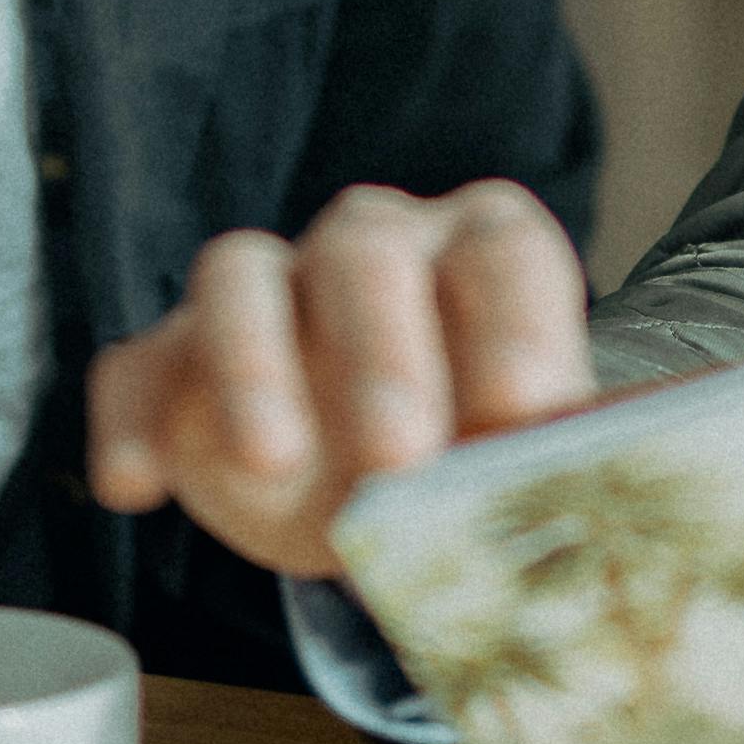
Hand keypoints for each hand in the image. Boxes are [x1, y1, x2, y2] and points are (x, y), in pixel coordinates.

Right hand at [89, 182, 595, 573]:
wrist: (385, 493)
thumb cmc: (474, 459)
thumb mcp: (522, 467)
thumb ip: (551, 467)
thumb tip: (611, 497)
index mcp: (480, 251)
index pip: (505, 252)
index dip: (517, 323)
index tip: (525, 409)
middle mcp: (373, 246)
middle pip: (367, 256)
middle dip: (383, 354)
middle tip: (399, 454)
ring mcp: (267, 290)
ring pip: (241, 276)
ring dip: (252, 366)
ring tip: (267, 461)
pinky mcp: (176, 356)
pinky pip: (137, 365)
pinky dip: (131, 419)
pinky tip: (134, 487)